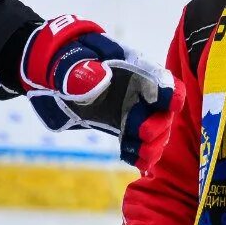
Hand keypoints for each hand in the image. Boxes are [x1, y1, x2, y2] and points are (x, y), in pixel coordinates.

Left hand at [23, 15, 185, 170]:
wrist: (55, 74)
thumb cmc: (64, 61)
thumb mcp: (68, 62)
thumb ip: (81, 71)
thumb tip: (100, 80)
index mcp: (131, 66)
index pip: (159, 78)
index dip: (169, 92)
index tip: (170, 105)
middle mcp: (137, 90)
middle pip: (161, 110)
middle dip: (158, 124)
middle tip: (142, 133)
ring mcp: (130, 109)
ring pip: (154, 130)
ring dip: (153, 145)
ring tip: (142, 156)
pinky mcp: (120, 127)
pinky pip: (137, 143)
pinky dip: (141, 155)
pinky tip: (138, 163)